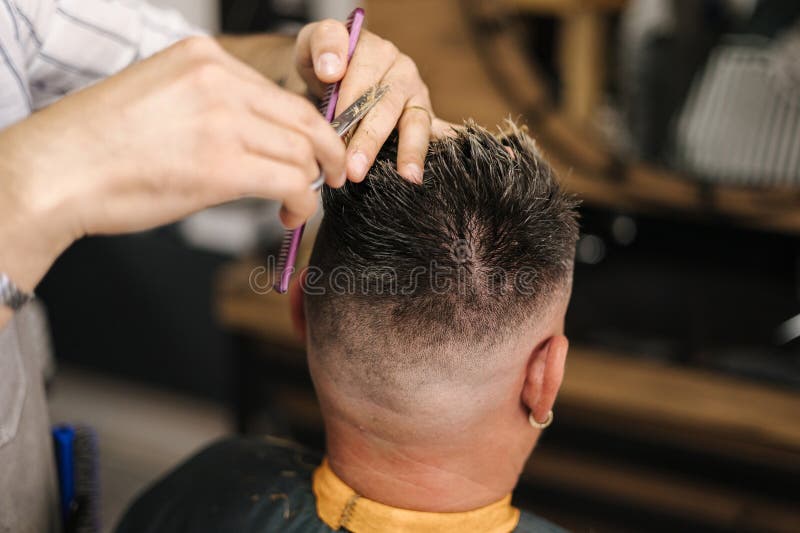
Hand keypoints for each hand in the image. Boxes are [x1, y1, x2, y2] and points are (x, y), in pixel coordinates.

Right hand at [2, 36, 345, 238]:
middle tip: (334, 175)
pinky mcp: (222, 167)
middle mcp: (217, 80)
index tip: (314, 149)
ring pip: (301, 151)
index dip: (306, 126)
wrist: (53, 173)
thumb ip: (212, 108)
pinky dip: (302, 202)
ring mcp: (221, 121)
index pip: (278, 92)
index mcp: (202, 57)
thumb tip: (257, 141)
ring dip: (312, 182)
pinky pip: (290, 182)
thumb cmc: (97, 146)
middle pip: (302, 117)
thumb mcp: (161, 99)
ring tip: (298, 204)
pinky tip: (289, 215)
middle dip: (327, 151)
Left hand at [295, 21, 451, 183]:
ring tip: (407, 176)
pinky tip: (424, 173)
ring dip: (409, 151)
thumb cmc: (321, 68)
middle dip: (369, 138)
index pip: (362, 71)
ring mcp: (416, 93)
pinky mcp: (425, 115)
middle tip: (353, 168)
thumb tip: (332, 70)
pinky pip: (431, 135)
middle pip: (385, 104)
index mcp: (372, 49)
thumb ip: (322, 44)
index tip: (338, 122)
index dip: (349, 95)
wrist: (333, 79)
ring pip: (414, 122)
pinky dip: (427, 154)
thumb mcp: (311, 47)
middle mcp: (399, 68)